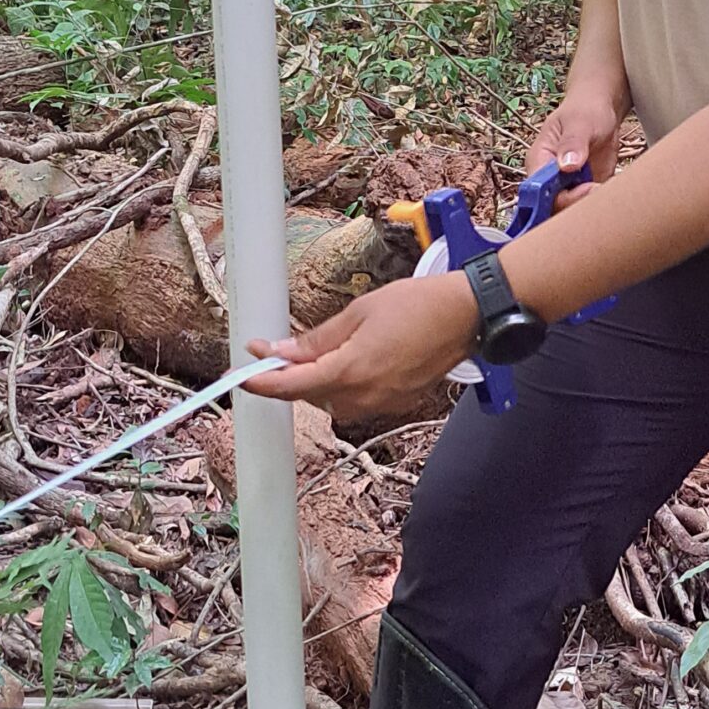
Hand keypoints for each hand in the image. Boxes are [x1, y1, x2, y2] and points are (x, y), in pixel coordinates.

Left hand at [240, 272, 479, 420]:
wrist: (467, 315)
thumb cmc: (418, 305)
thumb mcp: (359, 312)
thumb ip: (317, 339)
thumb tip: (282, 352)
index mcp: (351, 371)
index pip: (291, 387)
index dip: (261, 382)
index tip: (241, 375)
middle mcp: (365, 396)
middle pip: (309, 396)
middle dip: (291, 376)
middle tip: (276, 350)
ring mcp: (383, 403)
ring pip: (332, 400)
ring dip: (318, 381)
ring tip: (318, 352)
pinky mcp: (397, 403)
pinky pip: (358, 400)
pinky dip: (344, 384)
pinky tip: (349, 360)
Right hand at [525, 77, 626, 206]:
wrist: (601, 112)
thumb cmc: (585, 111)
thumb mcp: (579, 121)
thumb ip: (572, 142)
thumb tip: (566, 165)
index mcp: (539, 161)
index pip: (539, 192)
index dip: (560, 197)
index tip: (585, 188)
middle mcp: (550, 180)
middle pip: (554, 208)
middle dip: (578, 205)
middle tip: (600, 189)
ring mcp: (568, 188)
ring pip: (572, 213)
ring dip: (592, 207)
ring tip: (608, 188)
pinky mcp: (586, 192)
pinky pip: (590, 208)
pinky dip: (603, 205)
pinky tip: (613, 192)